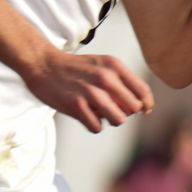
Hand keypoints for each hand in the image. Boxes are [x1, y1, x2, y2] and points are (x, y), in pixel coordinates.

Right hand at [19, 50, 153, 132]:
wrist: (44, 64)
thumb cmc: (77, 68)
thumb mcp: (103, 64)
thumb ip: (122, 81)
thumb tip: (141, 106)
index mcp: (115, 66)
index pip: (143, 91)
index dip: (147, 104)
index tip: (143, 111)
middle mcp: (106, 78)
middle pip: (134, 108)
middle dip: (126, 112)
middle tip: (113, 109)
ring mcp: (91, 92)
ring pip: (119, 119)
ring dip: (111, 120)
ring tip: (101, 113)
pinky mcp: (75, 104)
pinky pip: (97, 127)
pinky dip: (94, 125)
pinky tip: (87, 116)